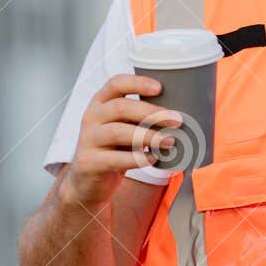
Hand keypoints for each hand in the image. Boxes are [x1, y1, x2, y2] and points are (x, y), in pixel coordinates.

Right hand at [64, 74, 180, 208]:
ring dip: (148, 136)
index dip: (137, 83)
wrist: (88, 182)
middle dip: (151, 112)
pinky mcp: (89, 162)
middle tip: (176, 120)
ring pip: (118, 132)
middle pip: (120, 107)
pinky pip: (115, 158)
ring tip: (169, 141)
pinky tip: (153, 159)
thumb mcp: (124, 128)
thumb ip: (141, 118)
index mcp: (101, 103)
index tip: (160, 88)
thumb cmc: (113, 149)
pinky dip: (138, 158)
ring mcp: (88, 140)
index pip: (116, 84)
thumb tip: (177, 116)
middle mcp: (91, 117)